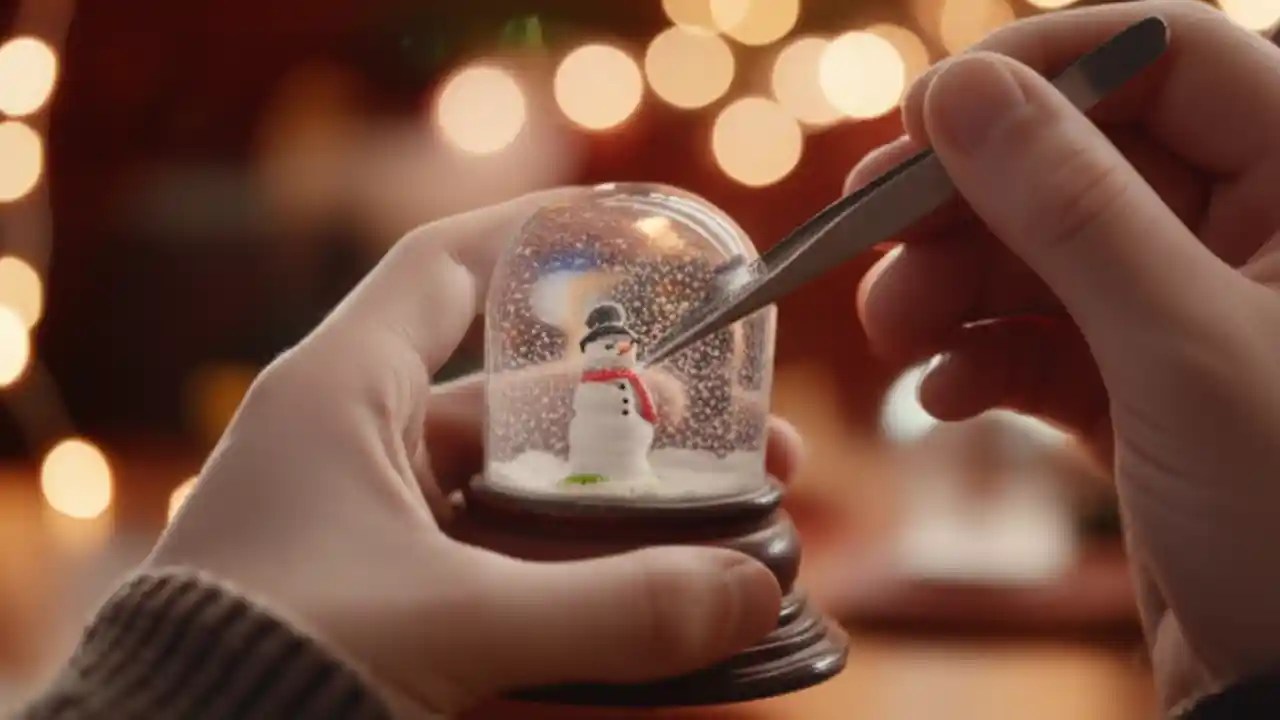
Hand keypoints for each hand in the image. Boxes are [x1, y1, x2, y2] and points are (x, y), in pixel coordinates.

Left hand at [147, 190, 799, 715]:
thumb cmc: (271, 663)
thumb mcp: (455, 623)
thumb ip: (610, 608)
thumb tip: (752, 591)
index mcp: (342, 400)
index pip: (443, 270)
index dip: (532, 235)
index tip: (624, 231)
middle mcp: (355, 453)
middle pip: (520, 409)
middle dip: (631, 427)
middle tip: (735, 447)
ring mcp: (369, 535)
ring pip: (520, 507)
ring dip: (615, 523)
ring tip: (722, 540)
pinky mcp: (385, 605)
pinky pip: (498, 583)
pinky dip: (570, 596)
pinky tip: (651, 621)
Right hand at [849, 2, 1279, 710]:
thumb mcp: (1177, 346)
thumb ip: (1070, 208)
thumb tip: (962, 89)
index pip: (1163, 55)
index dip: (1038, 70)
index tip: (924, 117)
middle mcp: (1248, 239)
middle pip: (1075, 161)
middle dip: (962, 202)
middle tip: (866, 233)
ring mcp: (1183, 319)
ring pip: (1037, 258)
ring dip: (948, 291)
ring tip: (893, 337)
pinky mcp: (1136, 395)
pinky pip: (1035, 345)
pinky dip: (976, 364)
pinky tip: (942, 401)